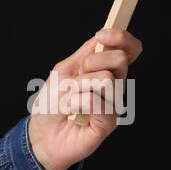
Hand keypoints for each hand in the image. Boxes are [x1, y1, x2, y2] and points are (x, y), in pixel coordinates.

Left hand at [27, 28, 143, 169]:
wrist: (42, 134)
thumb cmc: (53, 102)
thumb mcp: (65, 70)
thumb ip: (86, 53)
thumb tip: (104, 36)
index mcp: (106, 70)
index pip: (128, 49)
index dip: (121, 37)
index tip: (102, 36)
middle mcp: (114, 86)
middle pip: (120, 59)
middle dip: (91, 63)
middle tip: (74, 80)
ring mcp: (113, 105)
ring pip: (106, 79)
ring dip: (78, 86)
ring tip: (71, 100)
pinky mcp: (109, 122)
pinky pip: (96, 101)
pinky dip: (76, 102)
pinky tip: (72, 112)